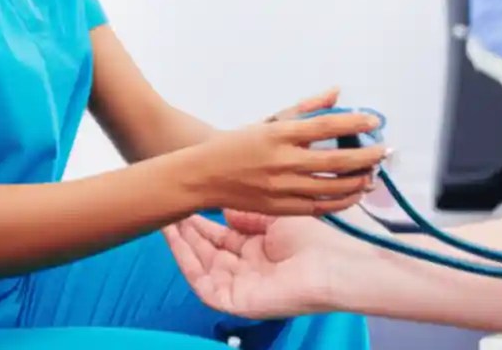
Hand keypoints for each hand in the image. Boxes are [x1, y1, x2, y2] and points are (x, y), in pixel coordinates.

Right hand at [165, 212, 356, 318]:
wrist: (332, 265)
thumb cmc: (314, 241)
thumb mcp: (276, 217)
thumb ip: (249, 214)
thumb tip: (224, 207)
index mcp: (259, 252)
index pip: (222, 238)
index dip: (204, 222)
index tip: (189, 200)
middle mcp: (247, 270)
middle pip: (208, 252)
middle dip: (188, 231)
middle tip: (173, 207)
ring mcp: (240, 287)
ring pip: (200, 268)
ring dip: (183, 245)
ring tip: (169, 220)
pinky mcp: (235, 302)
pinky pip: (203, 285)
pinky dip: (187, 263)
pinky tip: (178, 241)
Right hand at [183, 91, 387, 215]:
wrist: (205, 175)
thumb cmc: (241, 143)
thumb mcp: (271, 120)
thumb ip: (306, 107)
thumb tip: (337, 93)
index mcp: (279, 134)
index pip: (324, 126)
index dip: (353, 123)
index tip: (374, 121)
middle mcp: (282, 161)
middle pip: (335, 161)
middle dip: (366, 157)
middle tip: (384, 151)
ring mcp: (281, 188)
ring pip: (331, 188)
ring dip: (358, 182)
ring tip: (373, 174)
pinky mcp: (280, 208)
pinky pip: (319, 207)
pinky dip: (341, 202)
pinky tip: (355, 194)